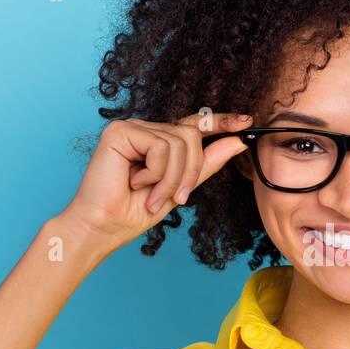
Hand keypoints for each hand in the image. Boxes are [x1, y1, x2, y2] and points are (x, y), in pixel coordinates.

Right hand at [61, 111, 251, 252]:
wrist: (103, 226)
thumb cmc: (134, 211)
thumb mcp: (180, 188)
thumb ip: (205, 164)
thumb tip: (237, 141)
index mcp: (159, 141)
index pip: (194, 125)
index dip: (221, 122)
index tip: (246, 122)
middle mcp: (146, 129)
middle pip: (192, 136)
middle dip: (189, 173)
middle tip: (175, 198)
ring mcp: (132, 127)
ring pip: (179, 143)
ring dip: (171, 179)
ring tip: (151, 195)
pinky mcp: (120, 131)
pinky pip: (161, 146)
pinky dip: (156, 173)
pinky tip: (135, 182)